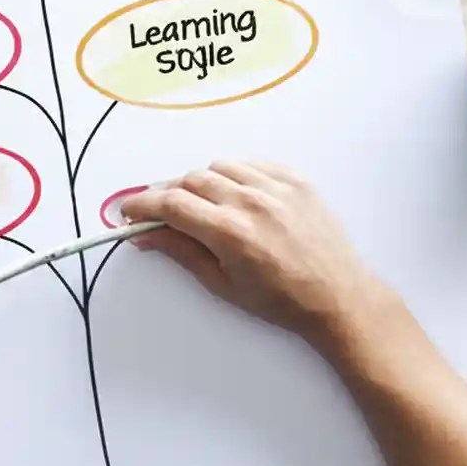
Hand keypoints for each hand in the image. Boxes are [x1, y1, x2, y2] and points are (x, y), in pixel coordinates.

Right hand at [121, 161, 386, 346]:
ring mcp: (276, 187)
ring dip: (203, 183)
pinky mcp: (296, 180)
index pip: (170, 203)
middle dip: (169, 195)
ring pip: (219, 167)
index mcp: (229, 232)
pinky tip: (238, 197)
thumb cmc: (280, 300)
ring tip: (207, 208)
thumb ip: (181, 252)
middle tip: (164, 214)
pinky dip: (236, 176)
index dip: (142, 204)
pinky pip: (252, 164)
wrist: (338, 297)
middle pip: (190, 180)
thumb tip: (145, 235)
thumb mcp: (223, 284)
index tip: (128, 210)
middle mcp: (250, 202)